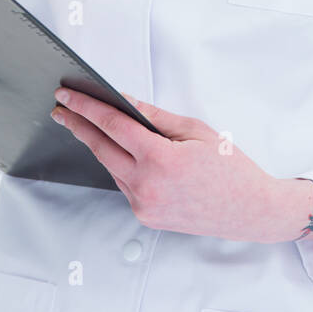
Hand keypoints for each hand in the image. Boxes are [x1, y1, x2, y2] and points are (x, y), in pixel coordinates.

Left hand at [49, 88, 312, 244]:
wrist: (250, 210)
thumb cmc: (230, 168)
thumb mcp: (196, 131)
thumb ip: (155, 117)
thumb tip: (125, 102)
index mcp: (160, 159)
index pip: (112, 125)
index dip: (85, 107)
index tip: (67, 95)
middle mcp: (146, 185)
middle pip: (101, 148)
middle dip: (79, 125)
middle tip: (62, 109)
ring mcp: (143, 205)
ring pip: (112, 167)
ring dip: (103, 146)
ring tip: (94, 125)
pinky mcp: (145, 217)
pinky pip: (125, 185)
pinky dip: (122, 167)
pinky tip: (127, 155)